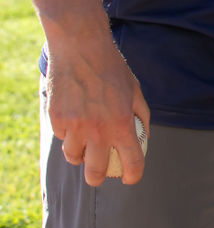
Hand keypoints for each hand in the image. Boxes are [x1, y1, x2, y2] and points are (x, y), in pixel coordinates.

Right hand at [43, 31, 149, 185]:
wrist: (82, 49)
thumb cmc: (113, 70)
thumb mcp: (136, 91)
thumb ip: (141, 116)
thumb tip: (142, 138)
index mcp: (122, 124)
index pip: (131, 162)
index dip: (132, 175)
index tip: (130, 178)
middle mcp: (97, 129)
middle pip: (94, 172)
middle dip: (98, 177)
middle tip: (99, 174)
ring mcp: (74, 126)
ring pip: (74, 157)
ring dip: (80, 155)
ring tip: (85, 145)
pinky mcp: (56, 119)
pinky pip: (62, 136)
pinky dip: (68, 133)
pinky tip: (74, 117)